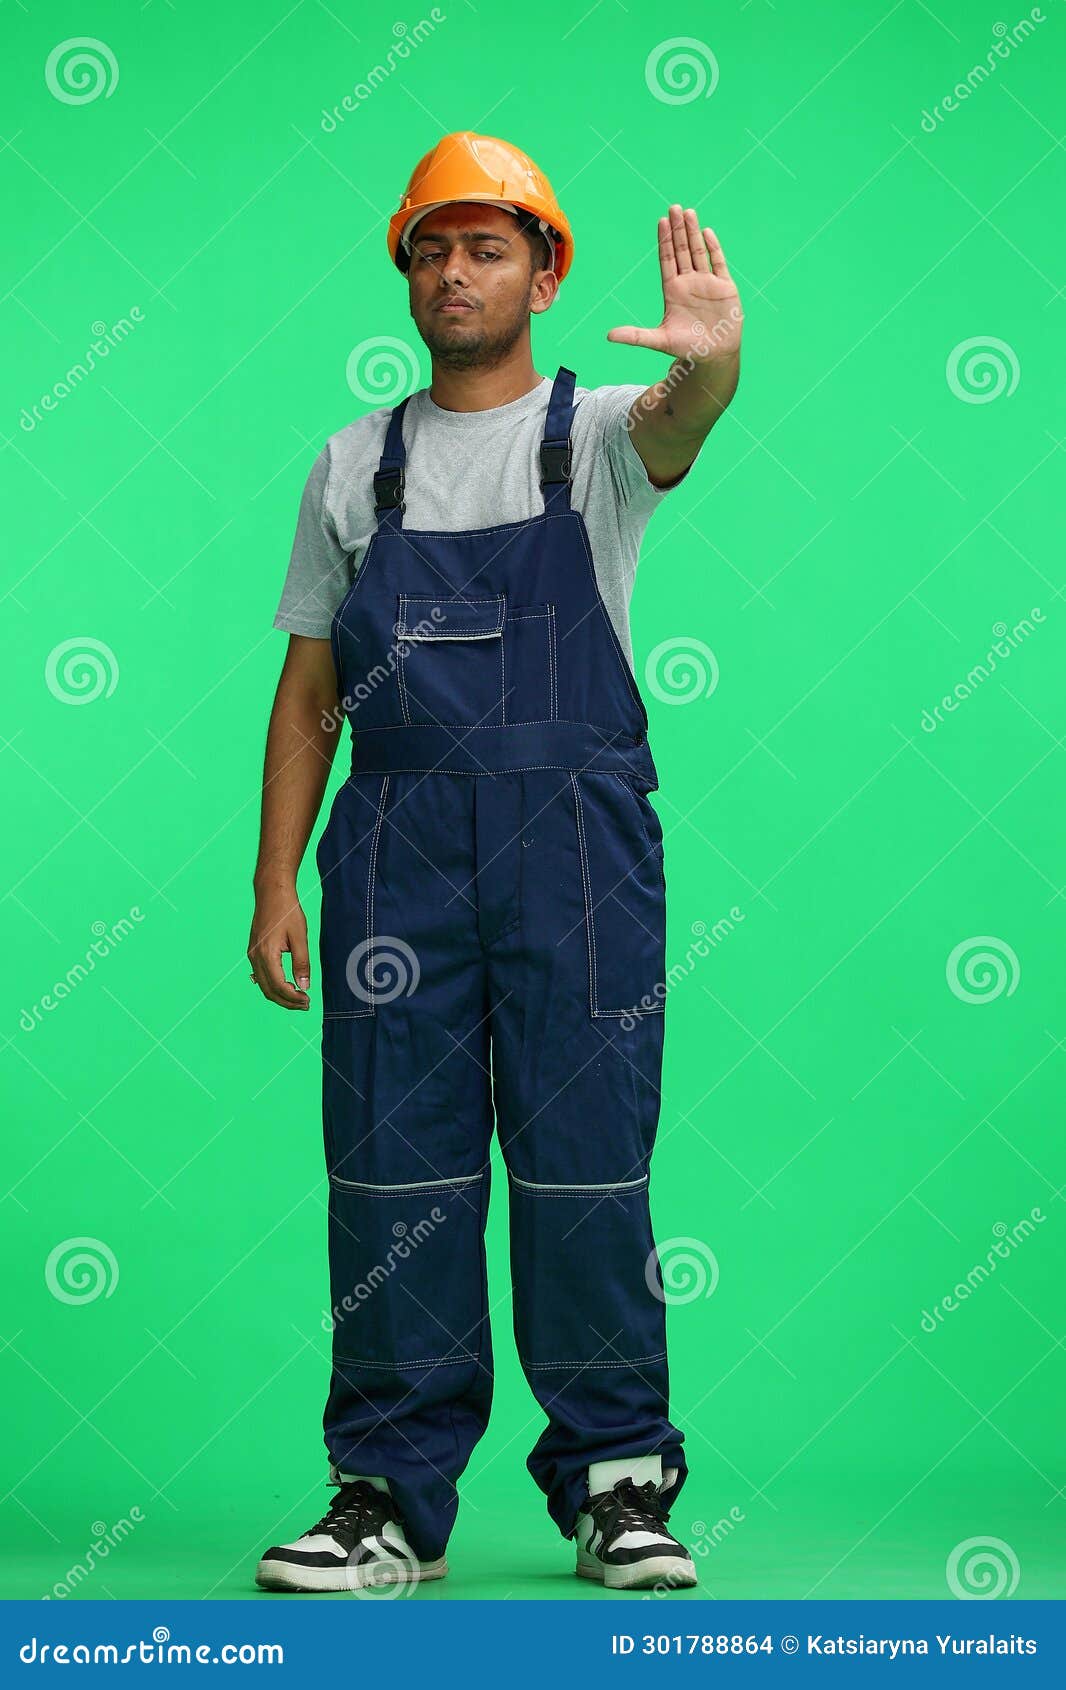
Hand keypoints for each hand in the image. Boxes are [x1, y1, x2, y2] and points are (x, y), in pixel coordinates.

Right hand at [248, 884, 310, 1009]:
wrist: (271, 893)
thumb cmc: (287, 911)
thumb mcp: (300, 936)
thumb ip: (302, 962)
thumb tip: (304, 985)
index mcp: (266, 954)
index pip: (279, 986)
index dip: (293, 998)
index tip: (307, 1000)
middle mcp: (255, 957)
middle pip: (269, 990)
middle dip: (287, 1001)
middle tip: (305, 1004)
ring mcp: (252, 955)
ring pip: (263, 985)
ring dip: (280, 995)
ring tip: (298, 998)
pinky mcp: (254, 952)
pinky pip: (261, 976)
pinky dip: (273, 986)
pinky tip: (286, 986)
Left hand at [607, 205, 741, 365]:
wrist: (713, 356)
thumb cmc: (686, 348)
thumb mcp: (659, 341)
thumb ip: (635, 336)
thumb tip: (608, 336)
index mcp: (672, 290)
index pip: (666, 260)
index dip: (664, 241)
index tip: (661, 221)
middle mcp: (689, 282)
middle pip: (682, 251)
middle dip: (678, 230)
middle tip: (673, 207)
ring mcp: (707, 282)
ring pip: (699, 252)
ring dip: (694, 233)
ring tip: (688, 212)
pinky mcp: (724, 287)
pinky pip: (718, 263)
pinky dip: (713, 248)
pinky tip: (706, 232)